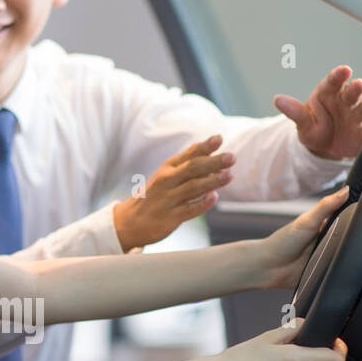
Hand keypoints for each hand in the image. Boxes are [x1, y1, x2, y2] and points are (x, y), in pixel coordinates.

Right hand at [113, 135, 233, 249]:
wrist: (129, 222)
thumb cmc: (154, 196)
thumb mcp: (166, 175)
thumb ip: (187, 164)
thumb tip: (212, 152)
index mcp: (168, 169)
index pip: (189, 155)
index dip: (204, 147)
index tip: (219, 138)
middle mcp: (167, 181)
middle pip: (192, 169)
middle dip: (213, 162)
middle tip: (232, 157)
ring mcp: (168, 200)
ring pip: (192, 188)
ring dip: (212, 181)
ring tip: (229, 175)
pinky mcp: (169, 218)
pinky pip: (188, 210)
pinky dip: (201, 204)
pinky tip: (214, 198)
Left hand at [255, 185, 349, 290]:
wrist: (269, 268)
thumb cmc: (283, 242)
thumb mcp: (307, 221)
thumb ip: (326, 206)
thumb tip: (346, 190)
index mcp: (326, 226)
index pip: (349, 220)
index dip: (359, 218)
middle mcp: (330, 241)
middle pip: (351, 239)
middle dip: (356, 240)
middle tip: (359, 239)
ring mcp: (329, 258)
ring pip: (348, 256)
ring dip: (349, 256)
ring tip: (346, 254)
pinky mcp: (327, 273)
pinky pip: (340, 272)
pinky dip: (343, 270)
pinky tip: (343, 268)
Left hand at [274, 65, 361, 160]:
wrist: (325, 149)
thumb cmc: (315, 128)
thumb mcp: (303, 123)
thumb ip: (294, 112)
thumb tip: (278, 100)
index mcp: (328, 94)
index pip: (333, 81)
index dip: (339, 75)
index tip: (344, 70)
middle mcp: (345, 101)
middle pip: (351, 92)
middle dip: (355, 88)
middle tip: (358, 84)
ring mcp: (356, 115)